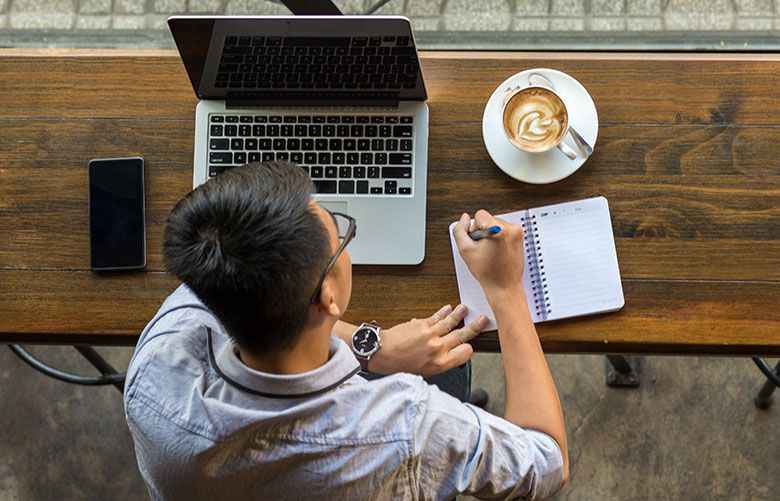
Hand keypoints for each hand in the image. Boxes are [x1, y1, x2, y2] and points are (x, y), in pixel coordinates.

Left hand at [368, 304, 488, 376]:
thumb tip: (448, 353)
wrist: (381, 353)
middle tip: (483, 319)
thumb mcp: (424, 372)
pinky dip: (444, 312)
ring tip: (466, 309)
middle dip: (475, 327)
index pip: (466, 353)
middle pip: (462, 335)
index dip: (469, 348)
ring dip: (460, 315)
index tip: (469, 345)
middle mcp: (438, 348)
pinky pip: (437, 316)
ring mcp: (431, 334)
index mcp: (441, 363)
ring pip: (451, 322)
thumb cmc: (399, 365)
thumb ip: (439, 362)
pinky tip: (448, 308)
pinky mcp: (422, 323)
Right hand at [452, 210, 525, 298]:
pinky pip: (503, 229)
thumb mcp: (466, 251)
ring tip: (491, 252)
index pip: (479, 215)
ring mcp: (518, 232)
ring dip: (490, 235)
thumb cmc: (488, 273)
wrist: (505, 286)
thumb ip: (460, 231)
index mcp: (500, 230)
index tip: (478, 243)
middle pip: (488, 219)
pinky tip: (497, 251)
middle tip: (484, 250)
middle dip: (482, 232)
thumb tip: (464, 218)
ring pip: (495, 224)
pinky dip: (498, 238)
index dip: (473, 230)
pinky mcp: (520, 237)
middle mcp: (512, 229)